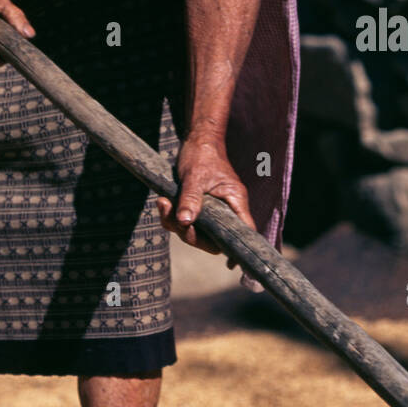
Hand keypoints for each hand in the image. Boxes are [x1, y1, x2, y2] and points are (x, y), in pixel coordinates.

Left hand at [157, 137, 255, 270]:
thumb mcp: (194, 176)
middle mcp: (227, 209)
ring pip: (197, 231)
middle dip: (189, 234)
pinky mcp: (200, 207)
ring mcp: (214, 210)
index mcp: (234, 201)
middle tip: (172, 217)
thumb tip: (186, 222)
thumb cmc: (201, 154)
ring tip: (163, 204)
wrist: (196, 139)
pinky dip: (173, 217)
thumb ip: (191, 199)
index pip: (244, 231)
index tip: (233, 266)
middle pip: (214, 239)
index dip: (240, 250)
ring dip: (176, 224)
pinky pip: (188, 222)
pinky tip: (163, 203)